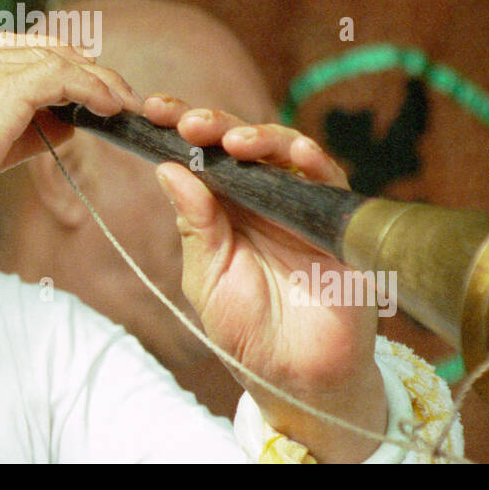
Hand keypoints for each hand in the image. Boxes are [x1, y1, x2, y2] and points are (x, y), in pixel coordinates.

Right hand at [0, 34, 141, 248]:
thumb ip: (20, 134)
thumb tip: (67, 123)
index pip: (8, 51)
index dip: (51, 64)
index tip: (80, 88)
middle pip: (35, 46)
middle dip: (81, 66)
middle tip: (113, 92)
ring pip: (51, 56)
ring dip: (94, 77)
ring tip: (120, 101)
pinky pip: (58, 76)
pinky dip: (90, 87)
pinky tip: (108, 106)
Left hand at [146, 95, 386, 462]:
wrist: (295, 377)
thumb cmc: (246, 329)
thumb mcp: (207, 277)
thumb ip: (195, 226)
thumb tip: (167, 170)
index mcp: (224, 207)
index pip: (201, 155)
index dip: (179, 128)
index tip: (152, 111)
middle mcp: (262, 197)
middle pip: (240, 142)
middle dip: (213, 123)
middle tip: (187, 122)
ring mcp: (300, 204)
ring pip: (283, 150)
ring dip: (259, 136)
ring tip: (233, 140)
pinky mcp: (335, 220)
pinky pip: (330, 180)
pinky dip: (314, 162)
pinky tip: (296, 152)